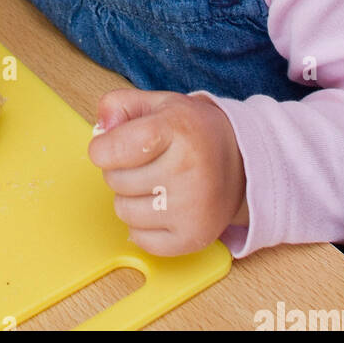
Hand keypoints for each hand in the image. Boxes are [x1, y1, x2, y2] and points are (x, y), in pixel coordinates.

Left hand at [88, 88, 247, 255]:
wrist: (242, 162)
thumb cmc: (193, 132)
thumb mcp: (158, 103)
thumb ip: (119, 105)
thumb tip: (101, 129)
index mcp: (178, 130)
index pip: (117, 148)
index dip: (102, 149)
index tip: (106, 146)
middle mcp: (188, 170)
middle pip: (115, 180)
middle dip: (118, 169)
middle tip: (143, 162)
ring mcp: (193, 208)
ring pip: (124, 211)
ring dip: (129, 197)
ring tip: (153, 183)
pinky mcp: (194, 237)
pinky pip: (141, 239)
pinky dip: (142, 225)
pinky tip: (160, 207)